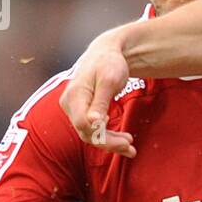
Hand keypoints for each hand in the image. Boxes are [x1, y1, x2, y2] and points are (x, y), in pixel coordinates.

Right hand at [59, 28, 136, 156]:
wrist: (105, 53)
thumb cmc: (109, 63)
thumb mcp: (109, 80)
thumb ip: (101, 101)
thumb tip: (92, 122)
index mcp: (75, 95)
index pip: (83, 123)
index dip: (101, 134)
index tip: (123, 139)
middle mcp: (69, 103)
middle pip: (86, 131)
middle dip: (109, 142)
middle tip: (131, 148)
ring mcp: (73, 108)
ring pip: (89, 133)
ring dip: (110, 142)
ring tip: (131, 147)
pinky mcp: (80, 111)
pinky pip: (92, 128)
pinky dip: (107, 135)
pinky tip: (122, 140)